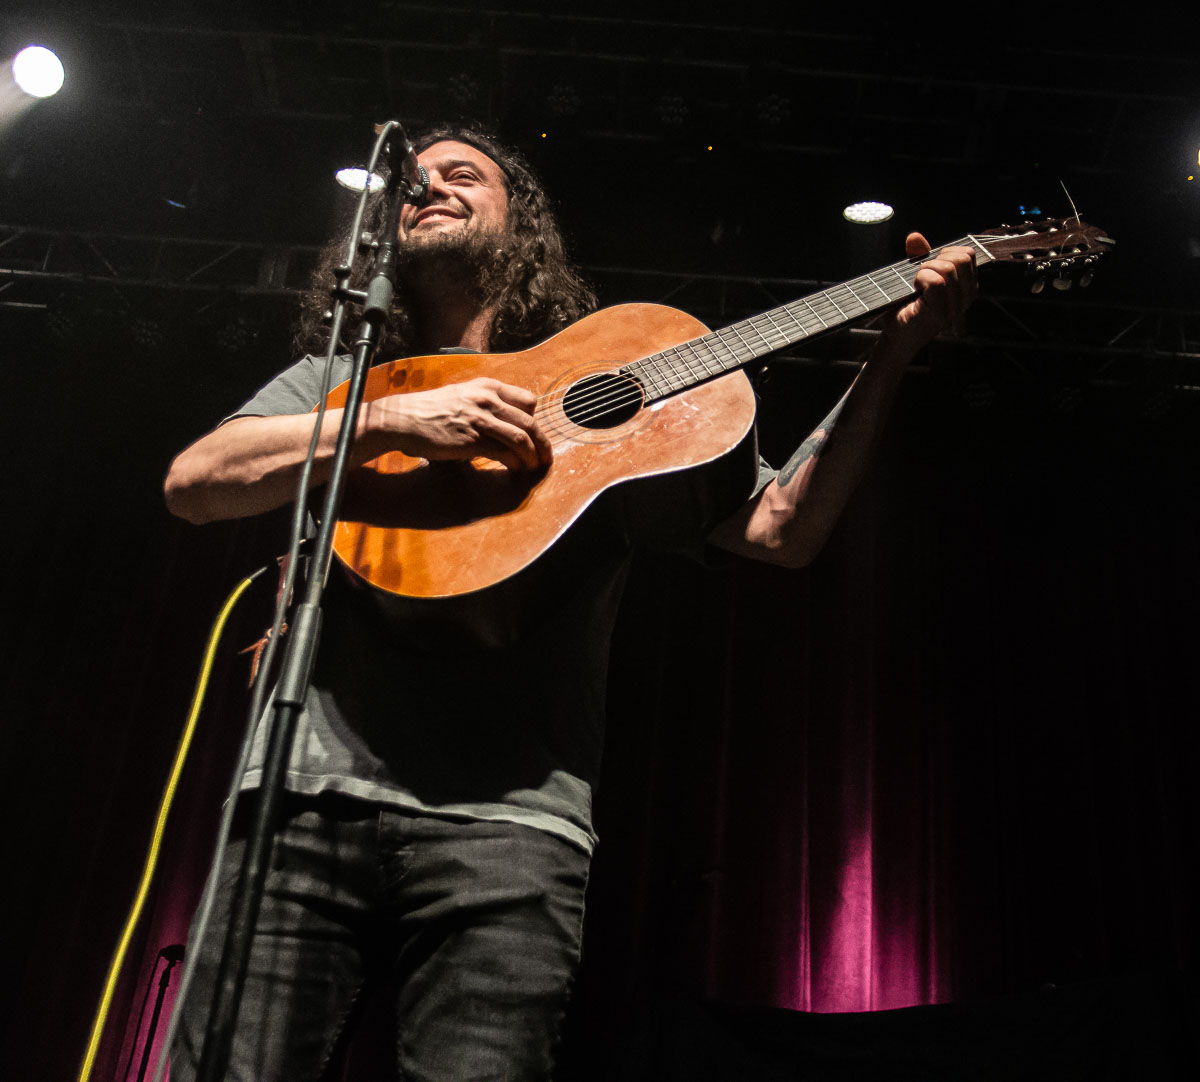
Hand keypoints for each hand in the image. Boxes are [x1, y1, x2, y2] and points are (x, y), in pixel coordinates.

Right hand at [362, 377, 552, 469]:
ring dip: (533, 456)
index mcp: (487, 387)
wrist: (403, 419)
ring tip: (535, 467)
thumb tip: (505, 421)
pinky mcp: (472, 440)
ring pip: (521, 438)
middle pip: (530, 422)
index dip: (536, 419)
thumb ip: (485, 404)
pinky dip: (515, 463)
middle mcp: (487, 400)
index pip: (528, 400)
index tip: (537, 435)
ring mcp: (480, 420)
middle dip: (543, 443)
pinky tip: (516, 469)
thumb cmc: (430, 410)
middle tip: (546, 457)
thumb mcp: (462, 396)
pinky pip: (504, 453)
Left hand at [881, 232, 977, 353]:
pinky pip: (936, 282)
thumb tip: (914, 236)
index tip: (930, 265)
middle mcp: (967, 297)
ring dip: (926, 269)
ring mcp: (956, 307)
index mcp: (967, 286)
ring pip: (949, 269)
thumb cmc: (906, 305)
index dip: (946, 252)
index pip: (968, 254)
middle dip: (936, 259)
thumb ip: (918, 255)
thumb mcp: (915, 274)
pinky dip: (922, 279)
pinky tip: (916, 289)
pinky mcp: (941, 313)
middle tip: (921, 275)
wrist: (895, 334)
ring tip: (917, 283)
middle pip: (962, 258)